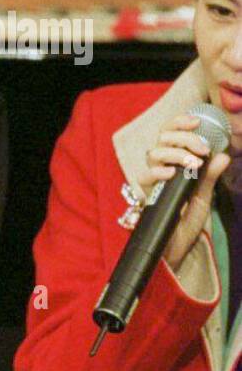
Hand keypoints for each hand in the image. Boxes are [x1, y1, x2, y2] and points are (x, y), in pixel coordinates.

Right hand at [138, 113, 229, 270]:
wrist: (176, 249)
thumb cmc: (186, 223)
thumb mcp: (203, 197)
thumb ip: (210, 177)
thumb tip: (223, 156)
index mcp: (173, 164)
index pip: (170, 135)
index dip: (179, 123)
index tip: (196, 121)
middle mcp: (159, 169)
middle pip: (161, 140)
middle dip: (183, 138)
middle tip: (201, 149)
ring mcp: (152, 181)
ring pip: (154, 154)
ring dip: (175, 153)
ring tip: (193, 162)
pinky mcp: (145, 195)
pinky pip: (145, 176)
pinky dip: (158, 171)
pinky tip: (171, 173)